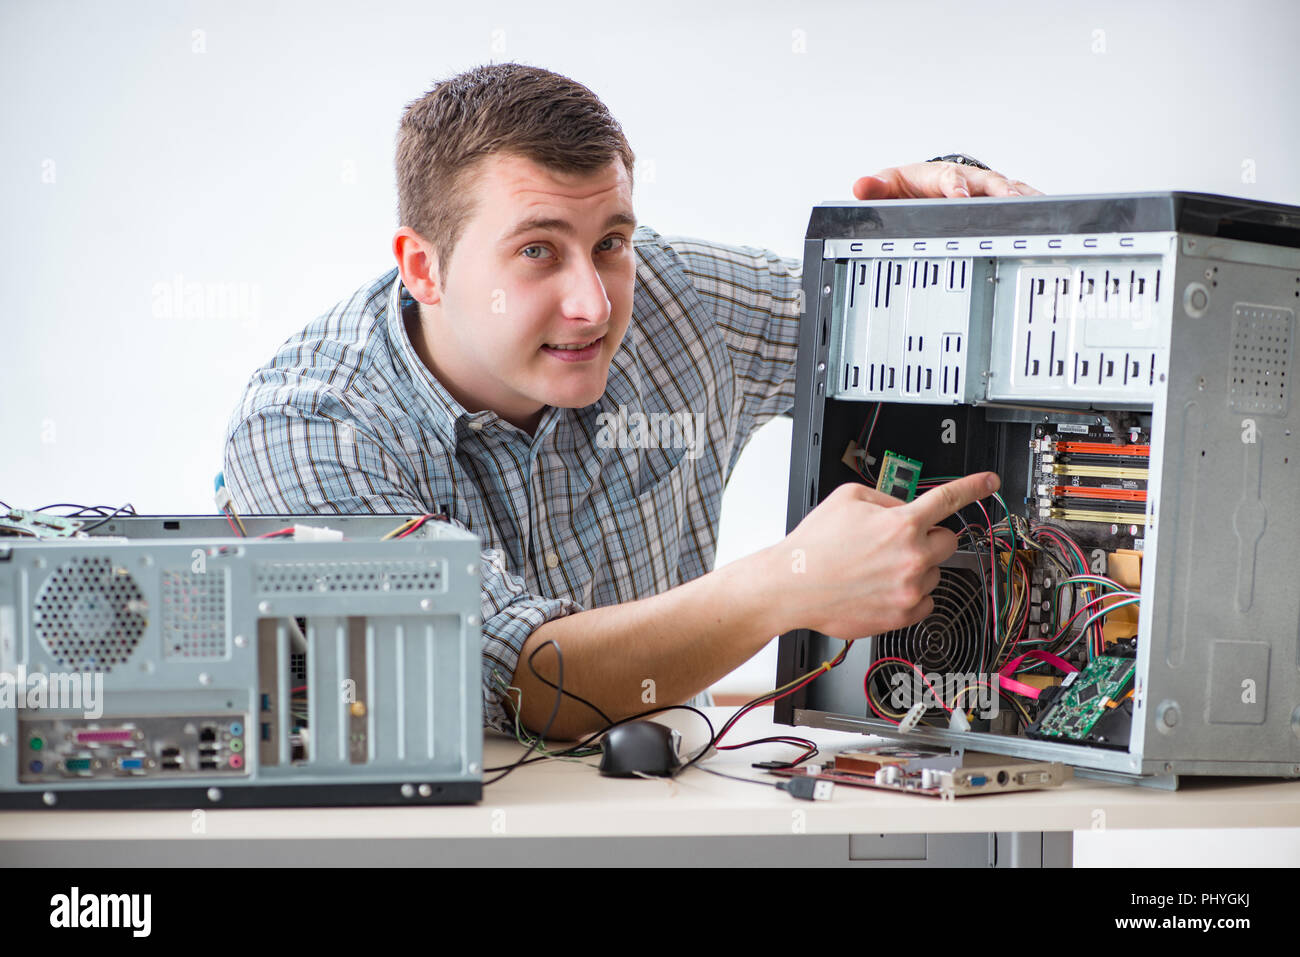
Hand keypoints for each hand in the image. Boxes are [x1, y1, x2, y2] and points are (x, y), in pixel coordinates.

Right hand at [774, 472, 1000, 639]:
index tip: (990, 483)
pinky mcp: (903, 615)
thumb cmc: (815, 545)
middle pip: (948, 541)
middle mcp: (912, 556)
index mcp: (902, 523)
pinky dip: (911, 594)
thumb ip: (886, 498)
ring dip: (917, 568)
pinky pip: (926, 601)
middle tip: (898, 543)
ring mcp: (910, 588)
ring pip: (936, 572)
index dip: (975, 487)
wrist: (792, 585)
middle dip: (928, 539)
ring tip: (880, 569)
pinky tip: (883, 589)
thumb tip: (905, 507)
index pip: (949, 499)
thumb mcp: (847, 499)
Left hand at [853, 162, 1041, 199]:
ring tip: (1034, 208)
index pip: (949, 178)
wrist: (923, 185)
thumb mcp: (888, 186)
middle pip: (988, 182)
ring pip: (1009, 190)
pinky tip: (1047, 215)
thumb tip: (859, 186)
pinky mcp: (998, 199)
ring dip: (1021, 198)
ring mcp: (985, 189)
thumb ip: (875, 188)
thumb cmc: (907, 185)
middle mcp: (968, 180)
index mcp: (940, 176)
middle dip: (999, 191)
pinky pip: (1019, 200)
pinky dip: (1033, 205)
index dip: (955, 186)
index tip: (959, 195)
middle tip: (1009, 201)